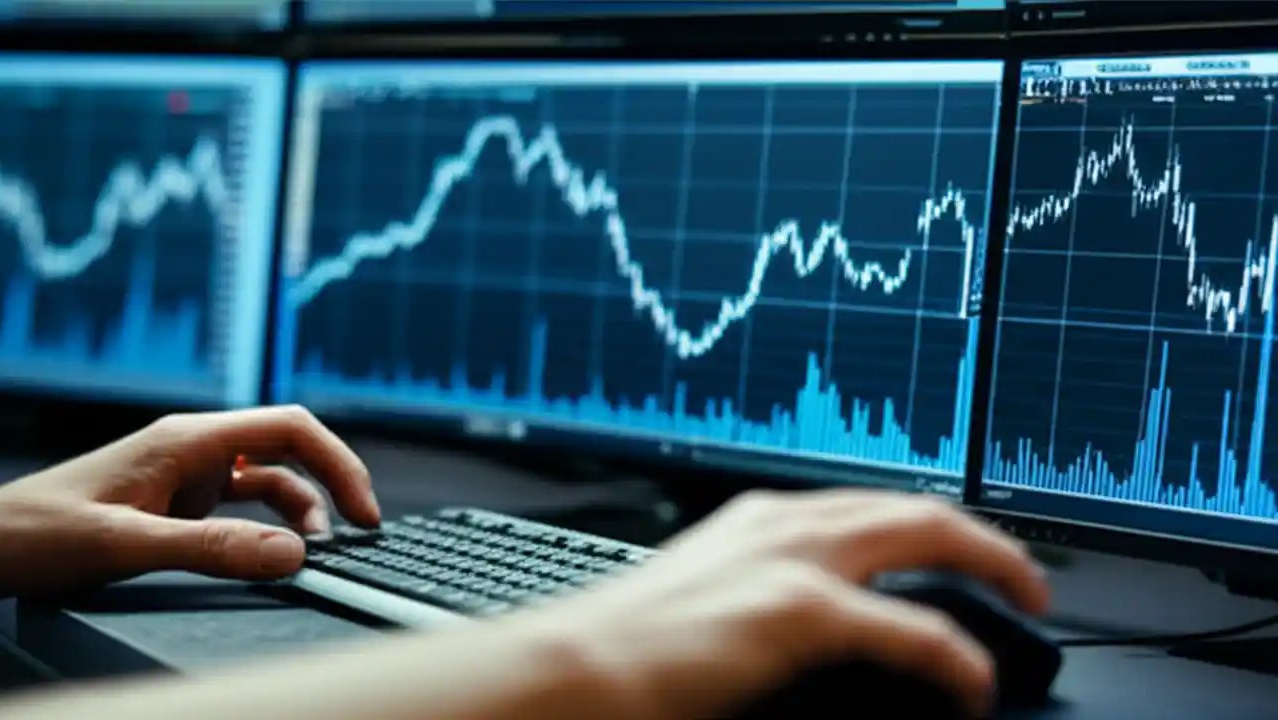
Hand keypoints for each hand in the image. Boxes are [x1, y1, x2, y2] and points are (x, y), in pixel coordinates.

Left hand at [0, 406, 378, 596]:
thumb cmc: (37, 532)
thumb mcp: (126, 544)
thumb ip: (212, 549)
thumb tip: (292, 553)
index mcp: (187, 439)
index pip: (290, 428)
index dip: (338, 463)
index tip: (362, 510)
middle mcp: (195, 448)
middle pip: (290, 447)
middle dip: (332, 483)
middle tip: (362, 527)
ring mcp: (189, 473)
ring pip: (272, 478)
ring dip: (302, 510)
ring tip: (315, 549)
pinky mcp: (181, 501)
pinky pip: (244, 504)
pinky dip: (270, 525)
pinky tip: (274, 549)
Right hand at [525, 489, 1049, 719]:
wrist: (578, 668)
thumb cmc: (628, 646)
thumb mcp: (712, 600)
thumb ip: (768, 596)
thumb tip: (823, 630)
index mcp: (761, 519)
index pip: (868, 505)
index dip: (928, 525)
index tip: (961, 551)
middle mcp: (784, 522)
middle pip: (912, 505)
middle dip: (980, 535)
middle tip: (1023, 576)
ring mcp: (794, 558)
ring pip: (926, 534)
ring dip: (989, 565)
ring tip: (1023, 605)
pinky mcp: (800, 609)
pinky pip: (913, 627)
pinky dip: (956, 654)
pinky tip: (972, 682)